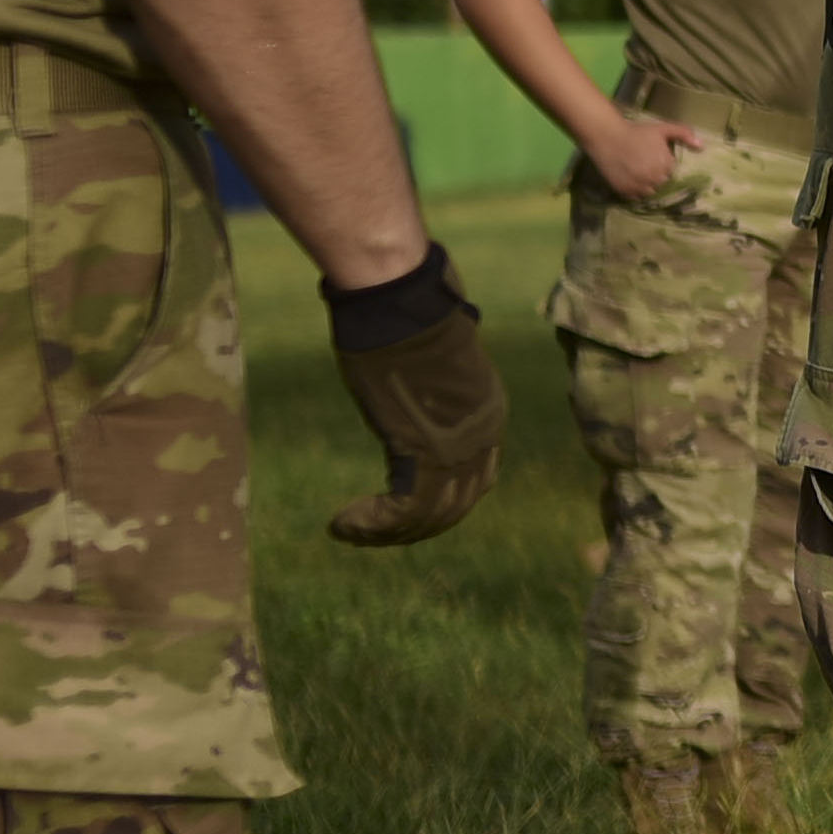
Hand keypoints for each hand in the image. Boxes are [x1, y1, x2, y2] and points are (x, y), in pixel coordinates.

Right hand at [319, 247, 503, 546]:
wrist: (399, 301)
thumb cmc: (406, 312)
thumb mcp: (433, 356)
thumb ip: (433, 384)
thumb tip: (417, 375)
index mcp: (489, 412)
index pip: (476, 479)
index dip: (443, 502)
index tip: (405, 511)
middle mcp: (483, 435)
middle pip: (456, 503)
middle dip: (415, 526)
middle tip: (374, 533)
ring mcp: (458, 447)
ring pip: (428, 514)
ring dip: (385, 532)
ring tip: (349, 531)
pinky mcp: (425, 452)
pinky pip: (402, 509)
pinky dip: (372, 524)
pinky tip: (343, 524)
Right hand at [583, 116, 706, 201]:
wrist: (607, 136)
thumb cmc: (637, 132)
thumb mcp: (662, 129)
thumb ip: (684, 134)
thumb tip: (702, 147)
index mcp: (666, 166)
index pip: (671, 172)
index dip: (663, 164)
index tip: (654, 157)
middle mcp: (655, 180)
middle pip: (662, 183)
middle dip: (656, 175)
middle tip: (645, 164)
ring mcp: (640, 187)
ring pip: (650, 192)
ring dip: (647, 185)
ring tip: (638, 173)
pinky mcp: (625, 192)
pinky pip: (635, 198)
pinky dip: (635, 191)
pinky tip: (630, 180)